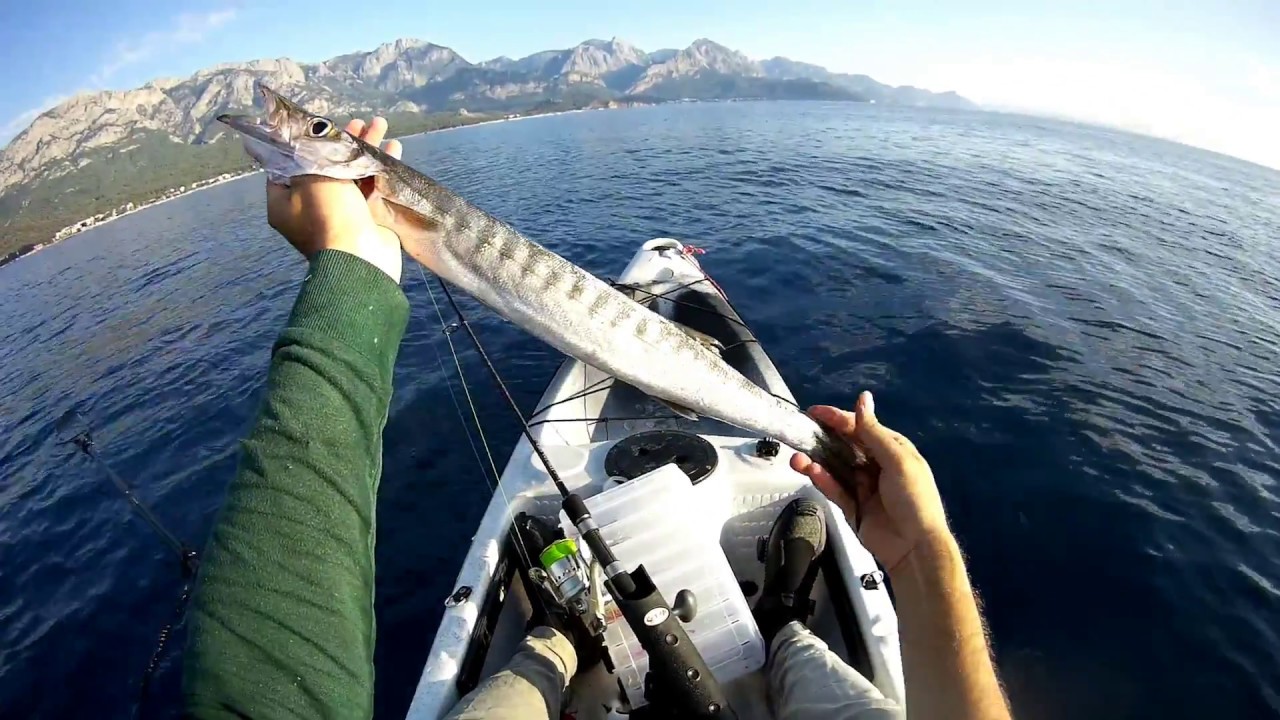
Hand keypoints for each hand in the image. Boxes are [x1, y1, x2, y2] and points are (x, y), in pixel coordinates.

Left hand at [266, 117, 403, 281]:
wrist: (360, 258)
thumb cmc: (328, 216)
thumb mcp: (311, 176)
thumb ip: (311, 151)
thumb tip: (313, 133)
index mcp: (284, 201)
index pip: (289, 163)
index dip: (306, 141)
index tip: (322, 123)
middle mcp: (308, 207)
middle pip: (325, 165)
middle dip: (344, 141)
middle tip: (359, 123)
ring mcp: (338, 214)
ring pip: (351, 174)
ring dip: (366, 150)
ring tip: (380, 126)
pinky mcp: (364, 219)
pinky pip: (370, 187)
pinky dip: (379, 168)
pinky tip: (392, 149)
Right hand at [791, 391, 950, 572]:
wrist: (915, 547)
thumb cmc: (914, 498)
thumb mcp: (897, 460)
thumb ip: (874, 432)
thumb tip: (863, 397)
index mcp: (891, 449)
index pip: (860, 427)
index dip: (838, 418)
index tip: (814, 412)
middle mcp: (876, 464)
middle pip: (844, 445)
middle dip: (822, 438)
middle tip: (799, 433)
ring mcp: (863, 485)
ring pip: (834, 467)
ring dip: (816, 460)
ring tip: (797, 457)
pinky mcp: (852, 506)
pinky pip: (834, 488)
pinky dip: (822, 479)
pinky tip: (810, 471)